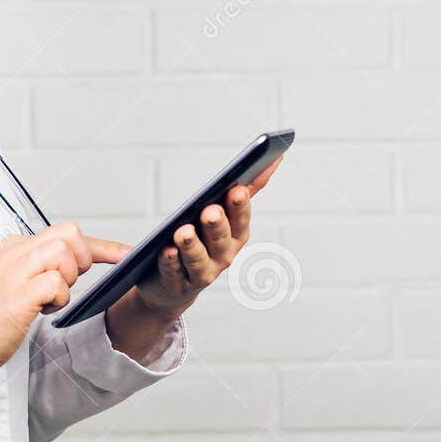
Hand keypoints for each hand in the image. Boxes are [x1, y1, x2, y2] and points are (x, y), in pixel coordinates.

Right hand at [0, 220, 128, 376]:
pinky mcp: (18, 295)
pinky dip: (58, 299)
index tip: (124, 254)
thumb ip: (39, 268)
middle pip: (69, 234)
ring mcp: (15, 272)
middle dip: (81, 260)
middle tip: (67, 284)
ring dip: (67, 280)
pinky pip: (55, 284)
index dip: (101, 245)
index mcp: (15, 248)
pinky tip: (42, 310)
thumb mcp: (14, 282)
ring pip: (64, 254)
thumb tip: (72, 263)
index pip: (65, 232)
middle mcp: (15, 253)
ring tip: (48, 299)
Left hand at [132, 156, 283, 315]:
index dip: (238, 207)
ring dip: (191, 245)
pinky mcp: (176, 284)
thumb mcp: (225, 214)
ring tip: (183, 231)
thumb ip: (248, 187)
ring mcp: (201, 273)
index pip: (240, 219)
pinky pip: (173, 272)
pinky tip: (166, 251)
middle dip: (217, 224)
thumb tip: (274, 156)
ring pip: (197, 259)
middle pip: (220, 239)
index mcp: (235, 235)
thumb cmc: (204, 241)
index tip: (236, 190)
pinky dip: (170, 262)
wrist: (174, 285)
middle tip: (210, 210)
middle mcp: (222, 256)